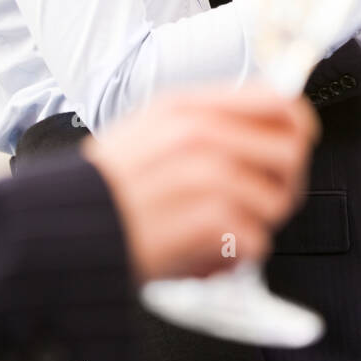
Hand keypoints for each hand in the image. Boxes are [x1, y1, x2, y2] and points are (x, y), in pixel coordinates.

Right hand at [81, 84, 319, 282]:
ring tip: (215, 229)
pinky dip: (233, 257)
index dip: (297, 126)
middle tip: (258, 198)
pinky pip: (256, 242)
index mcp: (191, 107)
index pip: (280, 103)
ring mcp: (208, 177)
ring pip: (277, 201)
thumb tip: (271, 114)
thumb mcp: (152, 125)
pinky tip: (202, 252)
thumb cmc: (106, 185)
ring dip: (252, 224)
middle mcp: (203, 135)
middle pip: (291, 151)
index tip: (295, 142)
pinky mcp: (208, 222)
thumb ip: (210, 116)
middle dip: (283, 181)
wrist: (63, 231)